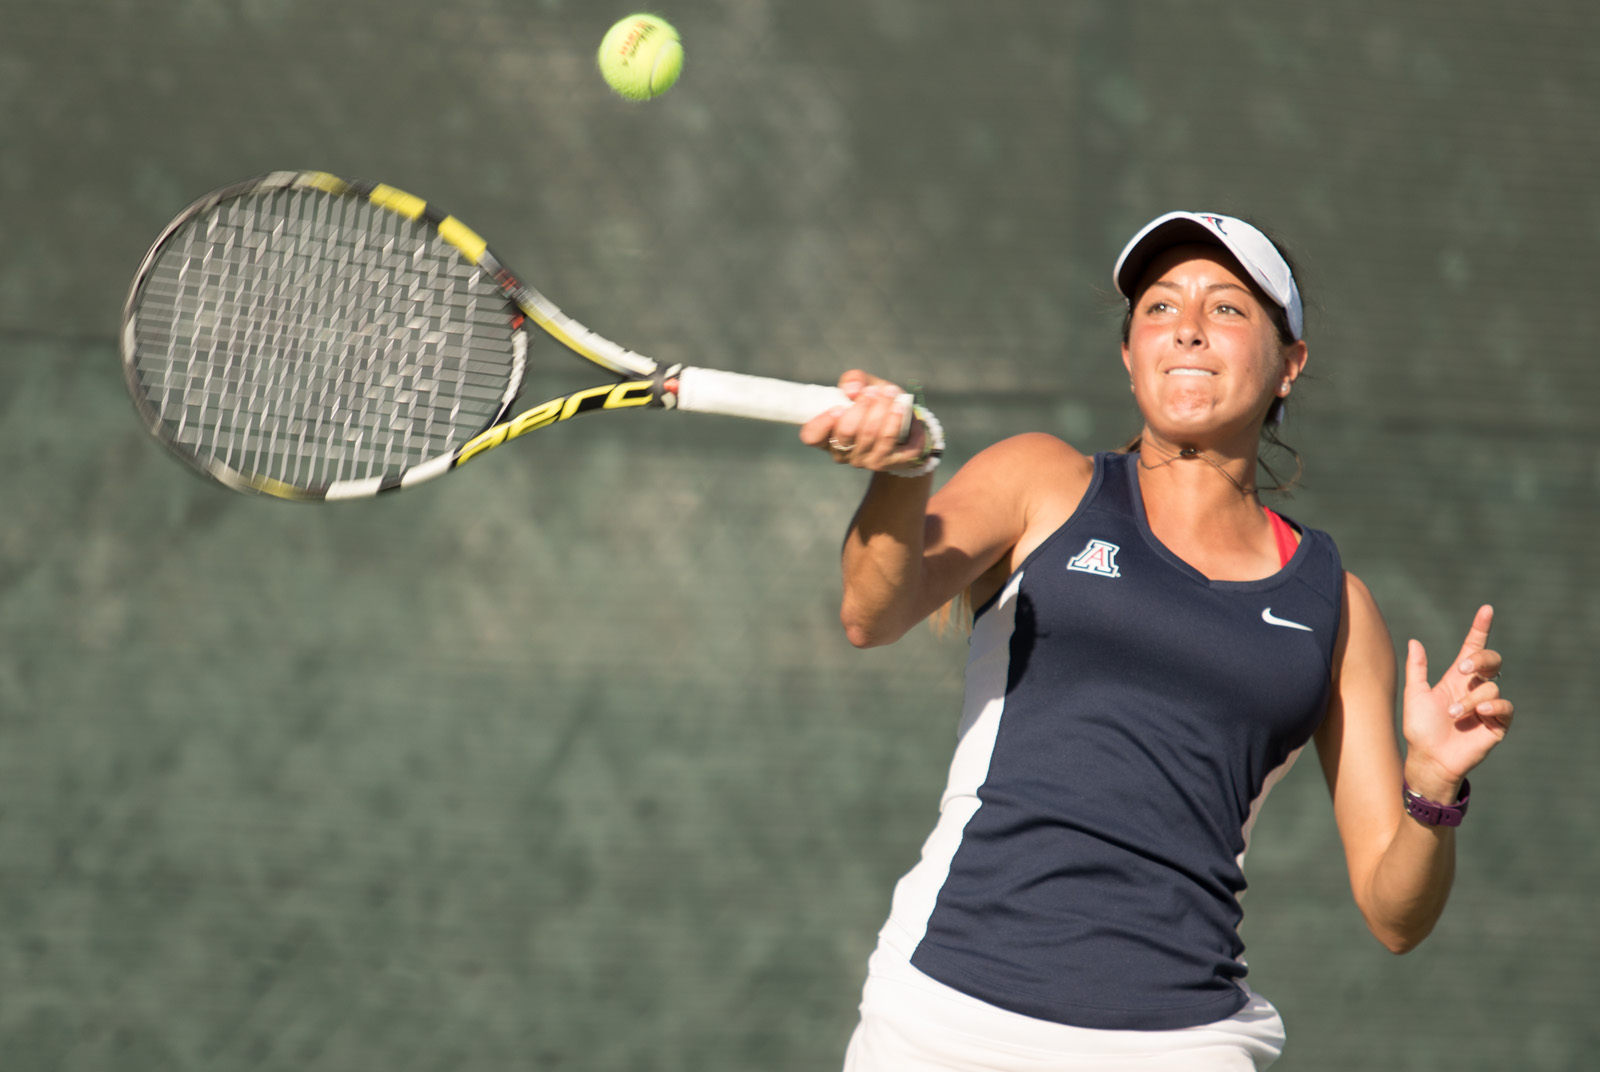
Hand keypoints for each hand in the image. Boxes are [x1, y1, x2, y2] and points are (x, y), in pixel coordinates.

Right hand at [798, 370, 930, 472]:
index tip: (838, 407)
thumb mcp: (864, 386)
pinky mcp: (888, 463)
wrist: (906, 426)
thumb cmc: (877, 404)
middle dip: (861, 406)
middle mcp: (843, 452)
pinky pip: (889, 441)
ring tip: (890, 393)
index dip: (821, 423)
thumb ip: (854, 380)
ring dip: (882, 408)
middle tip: (873, 391)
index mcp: (828, 435)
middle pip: (846, 433)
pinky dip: (895, 420)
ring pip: (870, 435)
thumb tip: (852, 389)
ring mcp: (865, 460)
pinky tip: (900, 407)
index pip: (812, 436)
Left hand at [1402, 604, 1512, 799]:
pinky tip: (1479, 713)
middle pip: (1491, 660)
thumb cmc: (1420, 729)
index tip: (1486, 609)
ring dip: (1470, 699)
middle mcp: (1474, 688)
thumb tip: (1414, 641)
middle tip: (1462, 669)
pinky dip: (1493, 707)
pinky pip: (1506, 707)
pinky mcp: (1498, 725)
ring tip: (1453, 714)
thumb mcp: (1414, 694)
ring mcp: (1488, 706)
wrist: (1428, 759)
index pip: (1472, 647)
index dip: (1480, 628)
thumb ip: (1417, 668)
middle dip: (1480, 659)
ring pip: (1491, 687)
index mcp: (1456, 678)